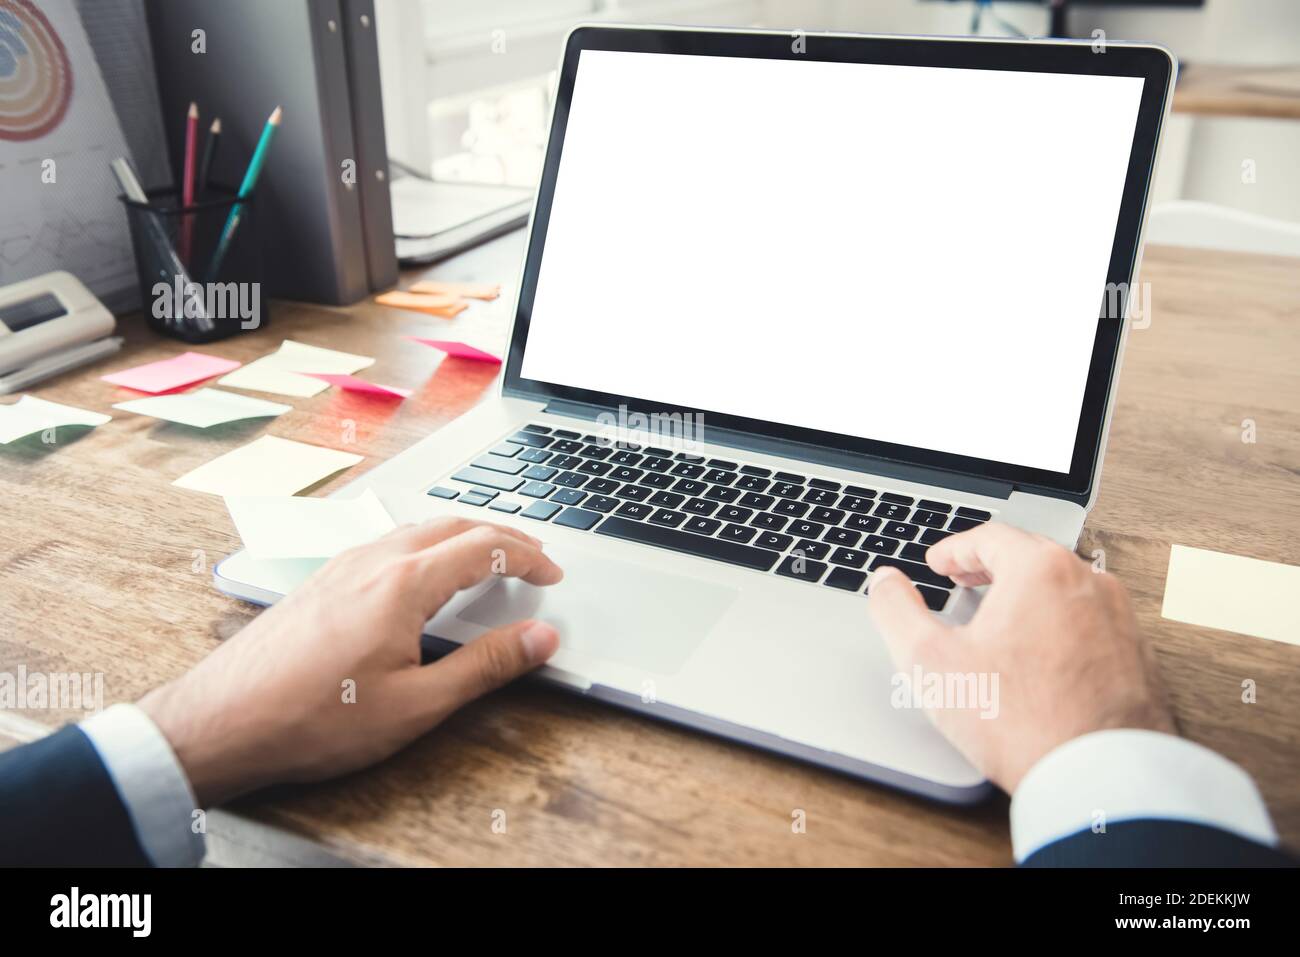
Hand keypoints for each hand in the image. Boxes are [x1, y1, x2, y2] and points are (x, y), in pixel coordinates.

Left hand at [139, 517, 563, 805]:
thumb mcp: (417, 705)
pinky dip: (426, 546)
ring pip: (417, 529)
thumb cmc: (313, 718)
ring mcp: (341, 565)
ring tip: (487, 560)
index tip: (552, 575)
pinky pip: (387, 543)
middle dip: (501, 537)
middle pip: (453, 526)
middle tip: (533, 559)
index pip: (484, 549)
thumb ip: (485, 666)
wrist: (222, 722)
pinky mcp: (321, 580)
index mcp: (403, 583)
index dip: (527, 558)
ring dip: (463, 537)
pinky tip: (423, 572)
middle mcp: (372, 560)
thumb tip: (540, 638)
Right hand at [867, 523, 1173, 793]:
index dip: (955, 549)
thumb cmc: (1020, 722)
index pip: (991, 537)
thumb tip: (884, 582)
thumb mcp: (930, 662)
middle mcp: (1089, 583)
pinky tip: (1040, 656)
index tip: (940, 563)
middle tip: (965, 579)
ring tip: (1000, 618)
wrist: (1099, 778)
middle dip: (992, 566)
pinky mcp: (1139, 656)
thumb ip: (895, 610)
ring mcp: (1121, 619)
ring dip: (1028, 595)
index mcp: (1041, 570)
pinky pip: (1091, 624)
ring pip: (1065, 589)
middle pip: (1033, 556)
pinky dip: (1060, 626)